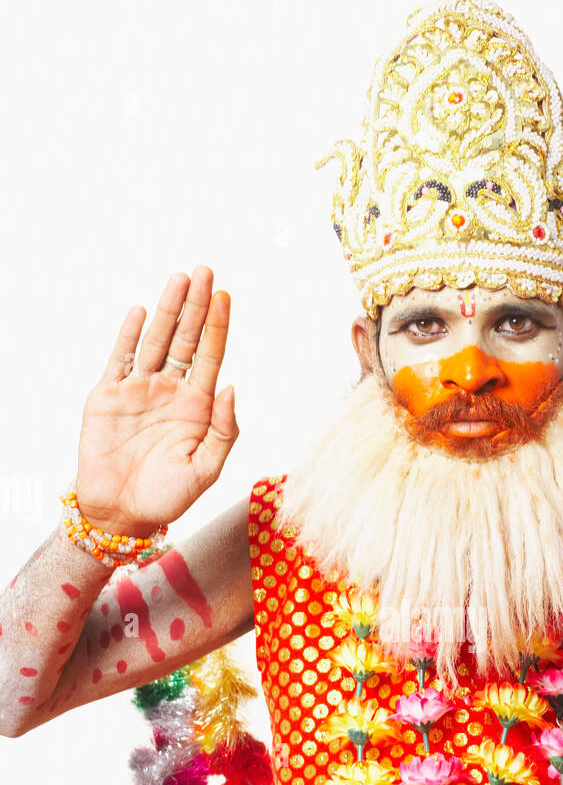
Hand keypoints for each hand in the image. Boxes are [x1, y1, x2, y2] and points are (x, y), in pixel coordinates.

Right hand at [75, 266, 238, 535]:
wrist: (121, 514)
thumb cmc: (167, 497)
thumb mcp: (206, 469)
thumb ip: (224, 429)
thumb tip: (232, 386)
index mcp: (198, 406)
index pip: (210, 356)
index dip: (217, 326)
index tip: (225, 295)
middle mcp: (171, 391)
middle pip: (186, 339)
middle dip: (196, 305)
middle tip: (205, 271)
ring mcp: (139, 390)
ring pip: (156, 341)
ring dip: (167, 310)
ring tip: (179, 278)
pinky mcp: (109, 396)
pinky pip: (121, 359)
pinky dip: (130, 335)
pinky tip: (140, 312)